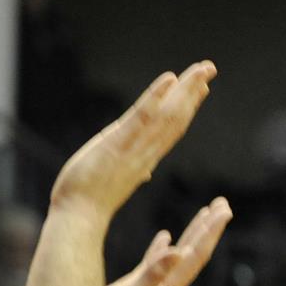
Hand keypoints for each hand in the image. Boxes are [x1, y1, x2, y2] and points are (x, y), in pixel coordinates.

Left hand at [51, 61, 215, 218]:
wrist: (76, 218)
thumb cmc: (89, 201)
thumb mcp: (115, 182)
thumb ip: (133, 171)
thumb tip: (146, 173)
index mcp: (144, 160)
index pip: (170, 130)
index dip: (187, 108)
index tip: (202, 89)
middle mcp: (145, 153)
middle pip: (175, 119)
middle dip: (193, 92)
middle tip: (209, 68)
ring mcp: (133, 149)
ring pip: (166, 115)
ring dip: (185, 90)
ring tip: (201, 69)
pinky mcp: (116, 146)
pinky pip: (140, 118)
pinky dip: (155, 98)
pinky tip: (169, 79)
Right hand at [104, 197, 231, 285]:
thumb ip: (153, 273)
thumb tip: (178, 250)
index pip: (197, 253)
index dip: (211, 231)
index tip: (225, 209)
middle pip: (195, 252)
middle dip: (209, 228)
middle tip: (223, 204)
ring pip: (179, 254)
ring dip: (192, 234)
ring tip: (203, 215)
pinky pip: (155, 261)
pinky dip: (162, 247)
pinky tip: (164, 236)